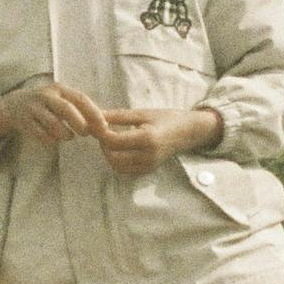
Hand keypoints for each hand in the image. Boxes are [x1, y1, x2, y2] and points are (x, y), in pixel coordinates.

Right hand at [0, 80, 107, 146]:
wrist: (13, 105)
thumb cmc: (46, 104)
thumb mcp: (61, 100)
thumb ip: (81, 109)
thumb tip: (105, 124)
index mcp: (59, 89)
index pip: (80, 99)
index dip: (93, 113)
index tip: (103, 127)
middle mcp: (46, 96)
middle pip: (65, 108)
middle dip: (78, 122)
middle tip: (85, 133)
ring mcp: (33, 108)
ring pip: (52, 122)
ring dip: (64, 133)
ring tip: (68, 136)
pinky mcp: (24, 121)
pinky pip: (39, 133)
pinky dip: (49, 139)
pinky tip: (53, 139)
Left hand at [98, 105, 222, 176]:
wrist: (189, 132)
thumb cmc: (167, 118)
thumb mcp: (142, 113)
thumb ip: (118, 116)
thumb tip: (94, 115)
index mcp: (147, 139)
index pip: (113, 141)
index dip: (100, 133)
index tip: (97, 123)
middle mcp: (148, 156)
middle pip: (112, 156)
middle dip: (103, 144)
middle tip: (103, 131)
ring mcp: (149, 165)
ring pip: (116, 165)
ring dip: (108, 153)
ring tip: (111, 139)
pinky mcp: (148, 170)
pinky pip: (125, 170)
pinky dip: (117, 160)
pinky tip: (120, 147)